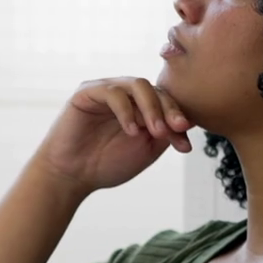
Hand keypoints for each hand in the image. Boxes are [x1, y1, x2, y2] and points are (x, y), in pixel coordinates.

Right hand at [29, 76, 194, 194]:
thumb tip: (190, 120)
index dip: (178, 119)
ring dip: (151, 108)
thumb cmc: (106, 165)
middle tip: (175, 130)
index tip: (185, 145)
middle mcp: (124, 94)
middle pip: (155, 90)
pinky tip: (131, 131)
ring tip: (155, 131)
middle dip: (168, 111)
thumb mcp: (146, 150)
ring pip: (138, 85)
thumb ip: (165, 133)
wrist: (72, 177)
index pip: (166, 101)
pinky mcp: (87, 92)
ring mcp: (106, 90)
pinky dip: (126, 110)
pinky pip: (113, 92)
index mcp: (139, 106)